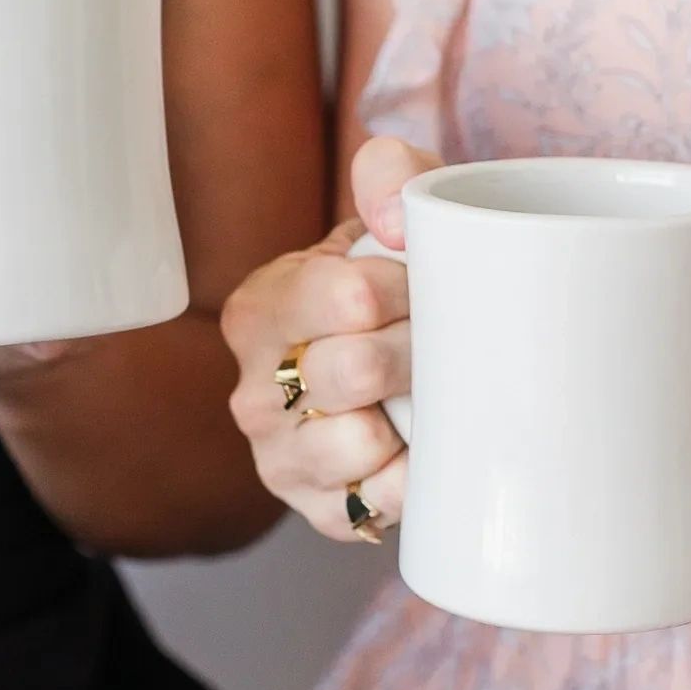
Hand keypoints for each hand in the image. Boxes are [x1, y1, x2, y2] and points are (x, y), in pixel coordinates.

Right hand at [220, 136, 434, 541]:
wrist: (391, 364)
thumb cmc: (389, 283)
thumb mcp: (384, 213)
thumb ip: (389, 175)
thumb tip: (397, 220)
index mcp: (258, 309)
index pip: (349, 296)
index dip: (408, 287)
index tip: (422, 282)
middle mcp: (252, 392)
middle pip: (356, 370)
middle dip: (417, 350)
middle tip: (438, 339)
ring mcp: (283, 460)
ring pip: (362, 444)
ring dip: (415, 416)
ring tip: (428, 392)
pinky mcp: (323, 514)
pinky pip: (383, 504)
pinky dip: (418, 475)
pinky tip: (422, 444)